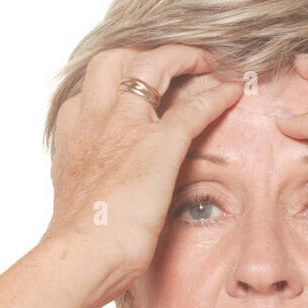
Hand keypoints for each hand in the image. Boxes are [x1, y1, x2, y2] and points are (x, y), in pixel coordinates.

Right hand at [45, 45, 244, 292]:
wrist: (79, 256)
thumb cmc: (75, 244)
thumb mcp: (74, 202)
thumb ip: (86, 185)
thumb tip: (95, 199)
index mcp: (74, 136)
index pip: (92, 90)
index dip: (115, 82)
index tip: (133, 87)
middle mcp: (95, 120)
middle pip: (113, 59)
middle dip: (143, 51)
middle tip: (170, 60)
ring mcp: (126, 127)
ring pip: (152, 65)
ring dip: (182, 56)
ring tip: (205, 61)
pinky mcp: (159, 145)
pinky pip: (194, 107)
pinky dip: (217, 96)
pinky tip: (233, 92)